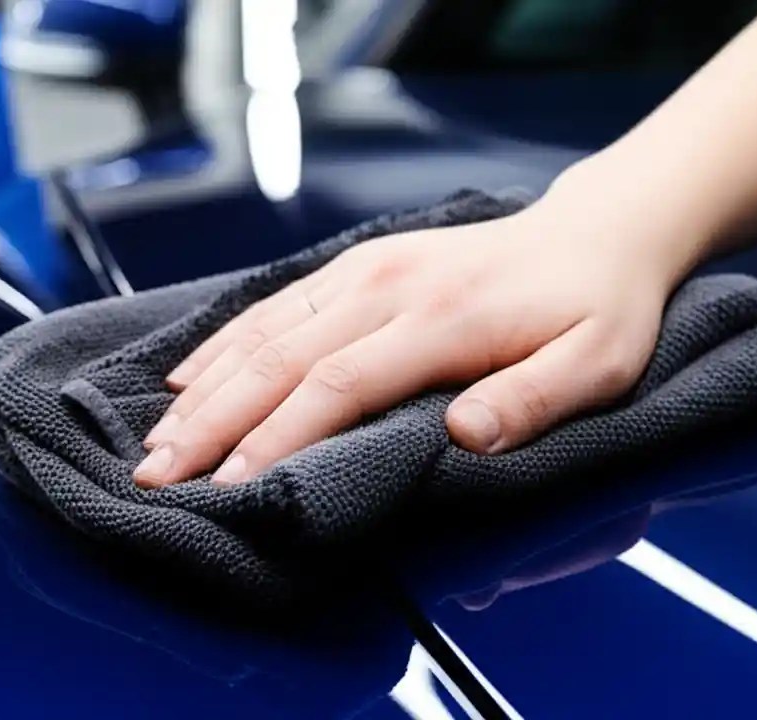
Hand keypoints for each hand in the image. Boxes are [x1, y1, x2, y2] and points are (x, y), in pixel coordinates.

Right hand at [133, 165, 705, 487]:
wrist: (596, 233)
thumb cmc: (599, 309)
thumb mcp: (598, 363)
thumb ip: (532, 399)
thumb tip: (463, 437)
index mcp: (442, 318)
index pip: (338, 384)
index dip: (276, 436)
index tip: (226, 485)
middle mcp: (389, 286)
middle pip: (280, 358)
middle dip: (212, 421)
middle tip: (157, 475)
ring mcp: (368, 270)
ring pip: (266, 330)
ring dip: (206, 388)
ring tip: (158, 439)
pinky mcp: (360, 265)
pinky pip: (277, 304)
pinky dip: (227, 342)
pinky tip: (190, 376)